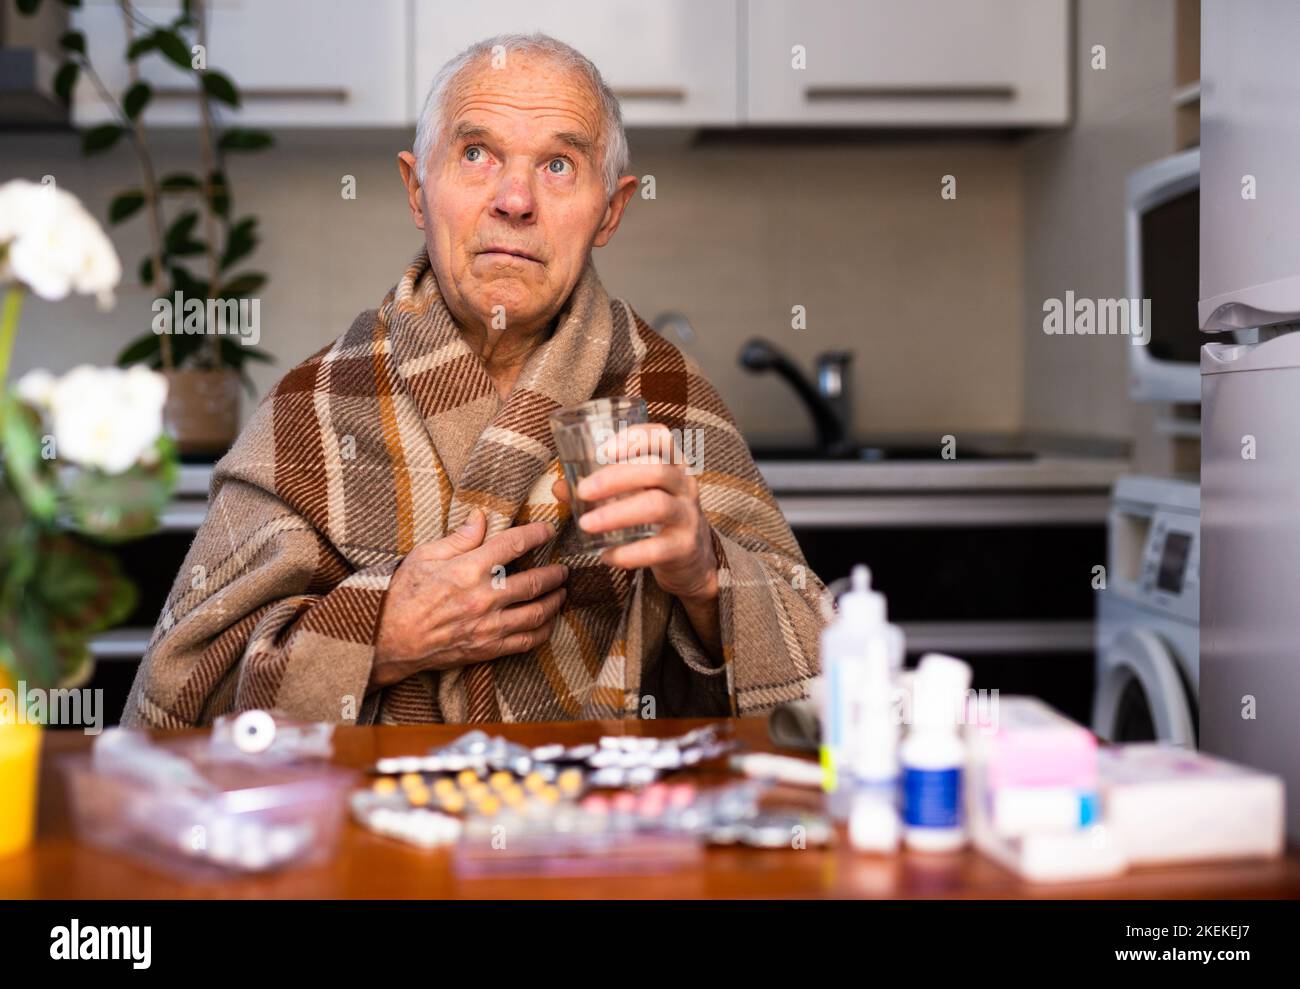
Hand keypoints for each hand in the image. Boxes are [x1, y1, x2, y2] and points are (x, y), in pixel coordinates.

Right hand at [371, 509, 567, 689]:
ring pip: (537, 612)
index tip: (548, 530)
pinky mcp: (488, 649)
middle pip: (535, 581)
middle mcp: (484, 597)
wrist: (387, 640)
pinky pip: (526, 641)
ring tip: (561, 592)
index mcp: (469, 569)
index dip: (537, 534)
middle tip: (563, 568)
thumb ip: (459, 538)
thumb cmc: (402, 595)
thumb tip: (482, 517)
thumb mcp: (425, 556)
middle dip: (555, 573)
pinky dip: (543, 630)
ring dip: (555, 601)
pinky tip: (548, 622)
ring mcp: (488, 626)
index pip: (514, 545)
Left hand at [551, 422, 717, 604]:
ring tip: (587, 524)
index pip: (661, 438)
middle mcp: (685, 485)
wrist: (692, 557)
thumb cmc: (657, 517)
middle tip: (583, 491)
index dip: (634, 438)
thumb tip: (560, 486)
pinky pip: (657, 548)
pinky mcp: (684, 547)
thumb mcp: (635, 495)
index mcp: (672, 464)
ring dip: (617, 514)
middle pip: (656, 470)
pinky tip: (605, 556)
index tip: (603, 449)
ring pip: (657, 506)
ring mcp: (688, 516)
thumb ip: (600, 489)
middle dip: (616, 478)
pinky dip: (628, 553)